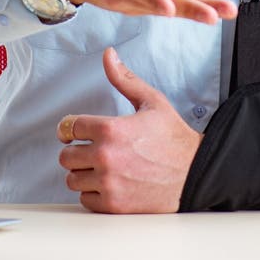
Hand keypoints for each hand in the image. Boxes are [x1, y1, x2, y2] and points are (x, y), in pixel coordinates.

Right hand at [33, 0, 235, 23]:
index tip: (168, 7)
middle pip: (158, 4)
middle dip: (187, 9)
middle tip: (213, 15)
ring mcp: (135, 2)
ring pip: (170, 8)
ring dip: (199, 10)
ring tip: (228, 11)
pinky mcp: (145, 2)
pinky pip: (174, 6)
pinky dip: (195, 7)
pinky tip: (218, 11)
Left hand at [57, 47, 201, 212]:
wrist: (194, 172)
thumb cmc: (173, 138)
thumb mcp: (151, 101)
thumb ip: (124, 79)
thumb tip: (109, 55)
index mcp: (111, 130)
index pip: (70, 128)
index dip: (71, 127)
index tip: (74, 130)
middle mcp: (105, 157)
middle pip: (66, 156)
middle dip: (77, 150)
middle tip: (92, 148)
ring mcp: (108, 183)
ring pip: (72, 179)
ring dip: (83, 172)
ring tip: (101, 165)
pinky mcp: (113, 204)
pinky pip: (85, 199)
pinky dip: (93, 192)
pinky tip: (108, 182)